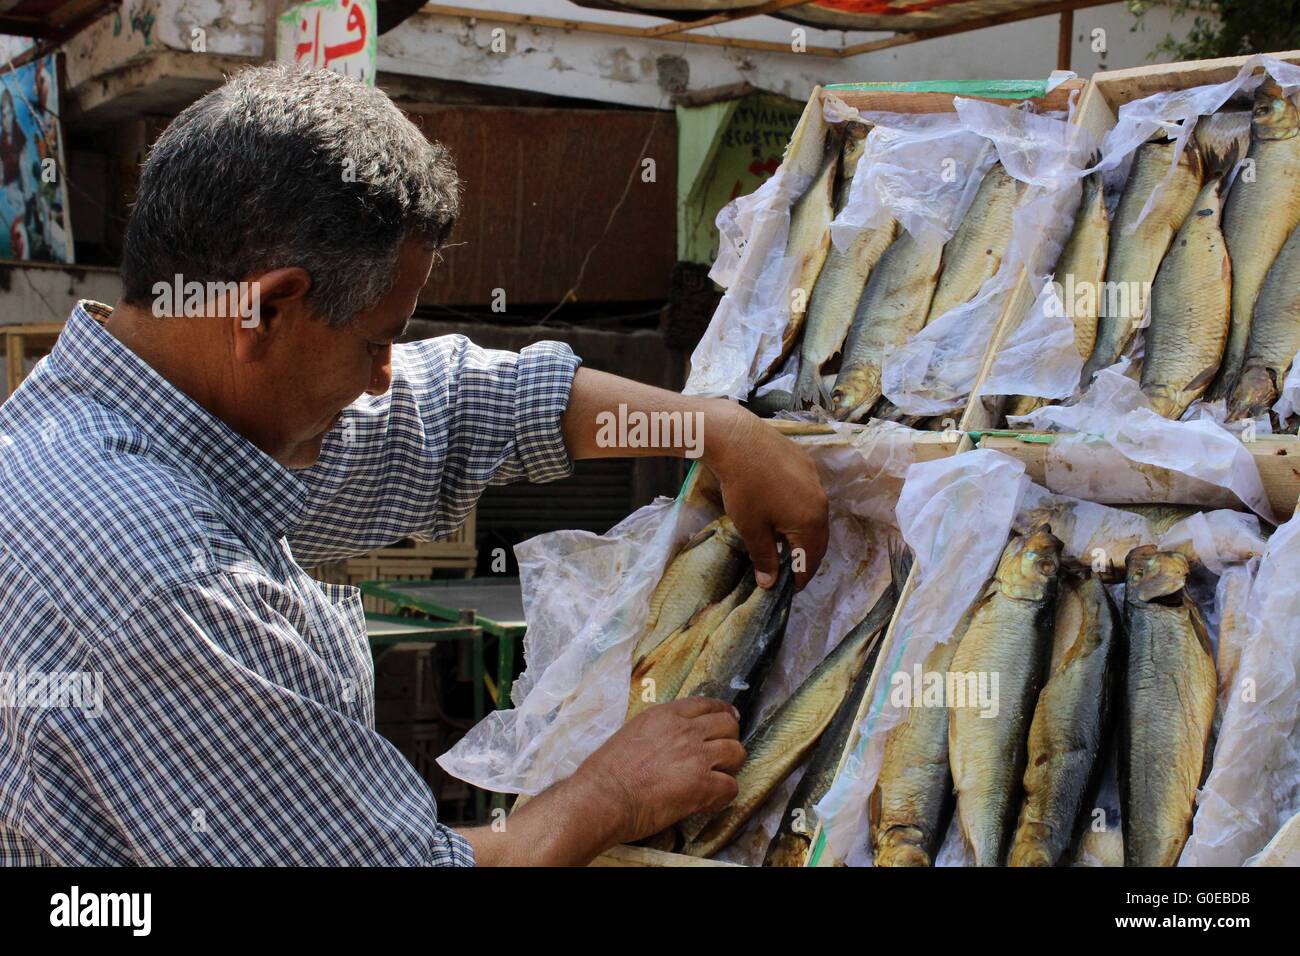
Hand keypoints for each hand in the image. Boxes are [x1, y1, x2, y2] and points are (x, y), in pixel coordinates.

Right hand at [574, 697, 744, 844]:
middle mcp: (685, 730)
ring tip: (718, 778)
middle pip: (728, 724)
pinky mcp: (702, 784)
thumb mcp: (632, 732)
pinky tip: (710, 801)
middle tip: (723, 754)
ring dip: (730, 766)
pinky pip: (731, 786)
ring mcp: (696, 756)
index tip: (729, 718)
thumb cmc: (606, 772)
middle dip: (730, 738)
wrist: (602, 796)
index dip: (723, 712)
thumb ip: (658, 731)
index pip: (707, 704)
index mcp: (665, 715)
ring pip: (736, 752)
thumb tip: (671, 742)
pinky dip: (724, 795)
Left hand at [706, 403, 828, 589]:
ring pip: (814, 516)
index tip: (788, 587)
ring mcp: (816, 480)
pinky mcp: (806, 464)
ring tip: (785, 541)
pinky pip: (808, 495)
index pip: (811, 559)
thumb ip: (764, 557)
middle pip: (818, 538)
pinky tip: (782, 510)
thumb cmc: (744, 488)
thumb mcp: (751, 528)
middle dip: (805, 556)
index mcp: (811, 522)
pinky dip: (799, 510)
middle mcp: (821, 501)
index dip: (800, 576)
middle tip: (789, 568)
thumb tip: (770, 583)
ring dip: (803, 532)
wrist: (738, 440)